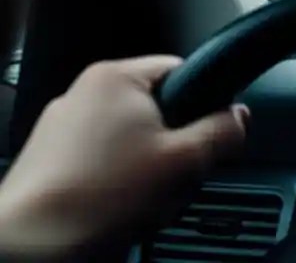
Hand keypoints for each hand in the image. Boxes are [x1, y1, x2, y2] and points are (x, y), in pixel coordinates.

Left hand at [0, 56, 248, 260]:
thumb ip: (222, 132)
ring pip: (130, 140)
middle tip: (176, 175)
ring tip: (144, 197)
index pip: (182, 70)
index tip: (209, 135)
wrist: (36, 244)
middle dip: (173, 145)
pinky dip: (116, 182)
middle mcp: (83, 93)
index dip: (205, 104)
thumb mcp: (186, 161)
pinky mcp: (49, 160)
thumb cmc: (101, 197)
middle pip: (157, 110)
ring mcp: (61, 127)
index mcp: (115, 78)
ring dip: (146, 167)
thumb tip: (239, 118)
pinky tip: (119, 206)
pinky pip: (102, 162)